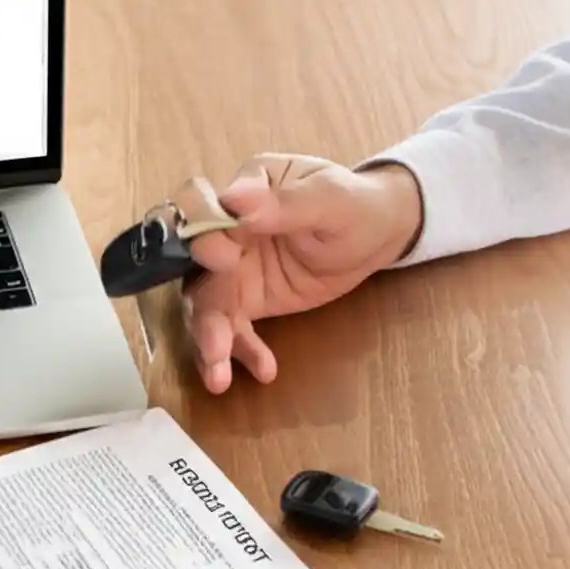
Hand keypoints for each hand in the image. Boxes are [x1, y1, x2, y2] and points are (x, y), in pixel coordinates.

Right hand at [180, 153, 423, 392]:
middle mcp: (225, 230)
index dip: (200, 234)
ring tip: (219, 378)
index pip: (196, 206)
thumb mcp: (331, 200)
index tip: (227, 259)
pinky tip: (263, 369)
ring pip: (204, 305)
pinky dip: (240, 352)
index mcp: (243, 190)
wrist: (379, 236)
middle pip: (191, 266)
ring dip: (208, 342)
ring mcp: (232, 269)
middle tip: (215, 344)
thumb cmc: (357, 206)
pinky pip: (230, 328)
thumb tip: (236, 197)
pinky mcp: (245, 301)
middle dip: (199, 309)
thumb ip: (286, 203)